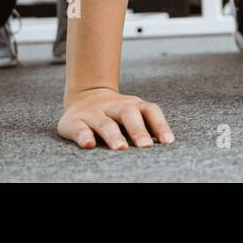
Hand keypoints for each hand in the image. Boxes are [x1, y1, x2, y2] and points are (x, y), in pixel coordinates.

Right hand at [58, 86, 174, 148]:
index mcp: (133, 105)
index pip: (150, 111)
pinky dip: (84, 136)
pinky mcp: (74, 121)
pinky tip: (89, 145)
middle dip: (138, 130)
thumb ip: (147, 125)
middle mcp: (115, 106)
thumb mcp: (133, 114)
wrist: (85, 94)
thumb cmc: (117, 113)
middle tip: (145, 146)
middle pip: (128, 114)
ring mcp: (94, 113)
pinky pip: (80, 129)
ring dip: (114, 135)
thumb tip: (167, 144)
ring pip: (105, 123)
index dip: (160, 125)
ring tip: (121, 147)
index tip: (168, 141)